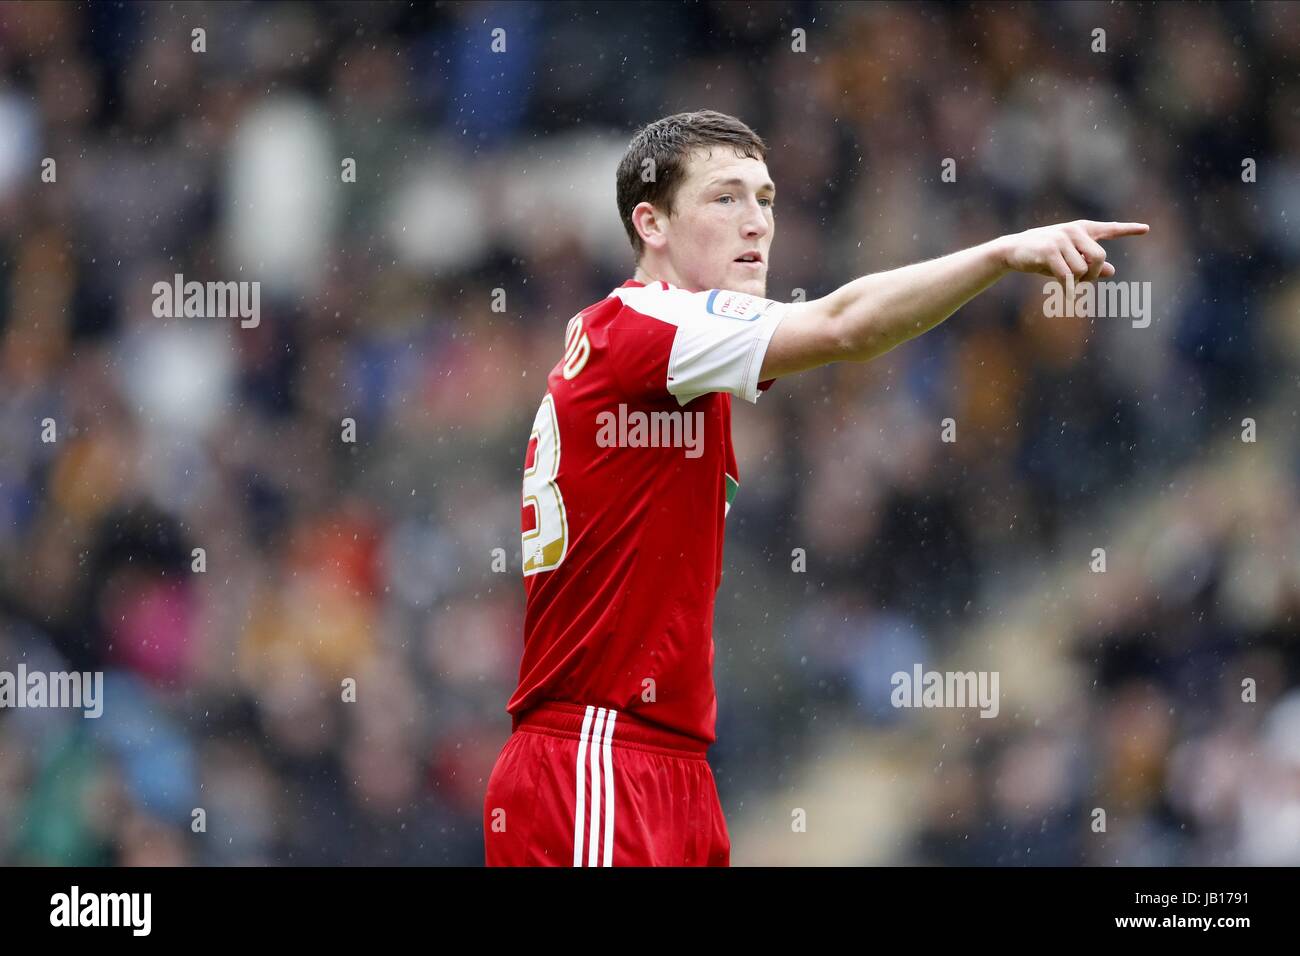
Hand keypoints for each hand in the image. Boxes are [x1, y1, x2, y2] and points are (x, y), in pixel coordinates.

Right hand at [997, 220, 1149, 285]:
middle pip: (1099, 258)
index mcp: (1081, 230)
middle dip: (1093, 275)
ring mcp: (1061, 239)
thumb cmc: (1043, 255)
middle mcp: (1074, 231)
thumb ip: (1090, 264)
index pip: (1109, 229)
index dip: (1128, 229)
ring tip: (1065, 282)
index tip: (1146, 229)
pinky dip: (1069, 290)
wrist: (1013, 250)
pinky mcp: (1050, 251)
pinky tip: (1069, 300)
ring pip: (1083, 270)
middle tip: (1083, 282)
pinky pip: (1067, 276)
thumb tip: (1111, 271)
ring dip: (1076, 282)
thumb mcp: (1068, 259)